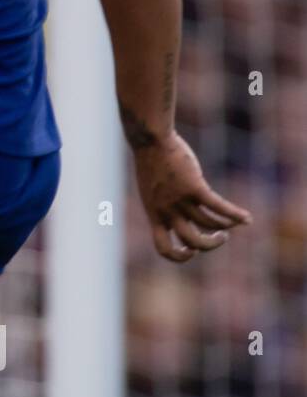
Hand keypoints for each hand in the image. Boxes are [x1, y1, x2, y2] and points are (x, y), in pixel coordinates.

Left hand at [132, 130, 251, 261]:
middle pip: (192, 241)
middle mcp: (167, 210)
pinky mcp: (194, 186)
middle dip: (210, 244)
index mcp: (154, 214)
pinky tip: (247, 218)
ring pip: (209, 223)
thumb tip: (182, 216)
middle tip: (221, 237)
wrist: (150, 140)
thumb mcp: (152, 190)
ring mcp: (180, 199)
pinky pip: (219, 206)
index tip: (192, 250)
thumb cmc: (151, 163)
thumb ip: (164, 205)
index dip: (179, 256)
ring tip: (234, 224)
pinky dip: (235, 215)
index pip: (163, 248)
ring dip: (225, 227)